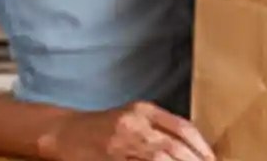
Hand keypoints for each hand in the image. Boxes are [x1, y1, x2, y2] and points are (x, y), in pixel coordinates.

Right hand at [37, 101, 214, 160]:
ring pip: (158, 159)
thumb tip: (194, 147)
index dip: (202, 148)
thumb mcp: (135, 117)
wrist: (64, 132)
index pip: (182, 128)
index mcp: (143, 110)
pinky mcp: (108, 160)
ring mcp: (120, 144)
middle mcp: (133, 124)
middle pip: (173, 147)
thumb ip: (161, 127)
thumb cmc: (104, 127)